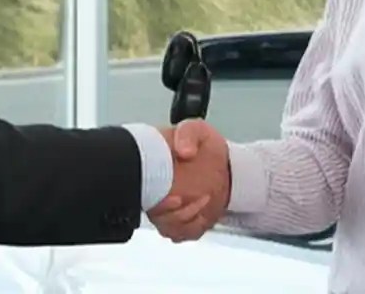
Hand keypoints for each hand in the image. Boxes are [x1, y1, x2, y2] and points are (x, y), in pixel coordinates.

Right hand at [148, 118, 229, 241]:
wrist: (226, 164)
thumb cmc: (206, 147)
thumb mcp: (197, 130)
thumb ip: (188, 133)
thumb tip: (183, 150)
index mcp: (151, 169)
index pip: (138, 188)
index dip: (154, 199)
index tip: (172, 197)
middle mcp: (155, 192)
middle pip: (151, 213)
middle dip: (168, 213)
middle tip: (184, 199)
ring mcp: (168, 209)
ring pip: (164, 226)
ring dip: (181, 220)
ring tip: (201, 201)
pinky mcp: (182, 221)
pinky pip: (180, 234)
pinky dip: (190, 229)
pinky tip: (202, 215)